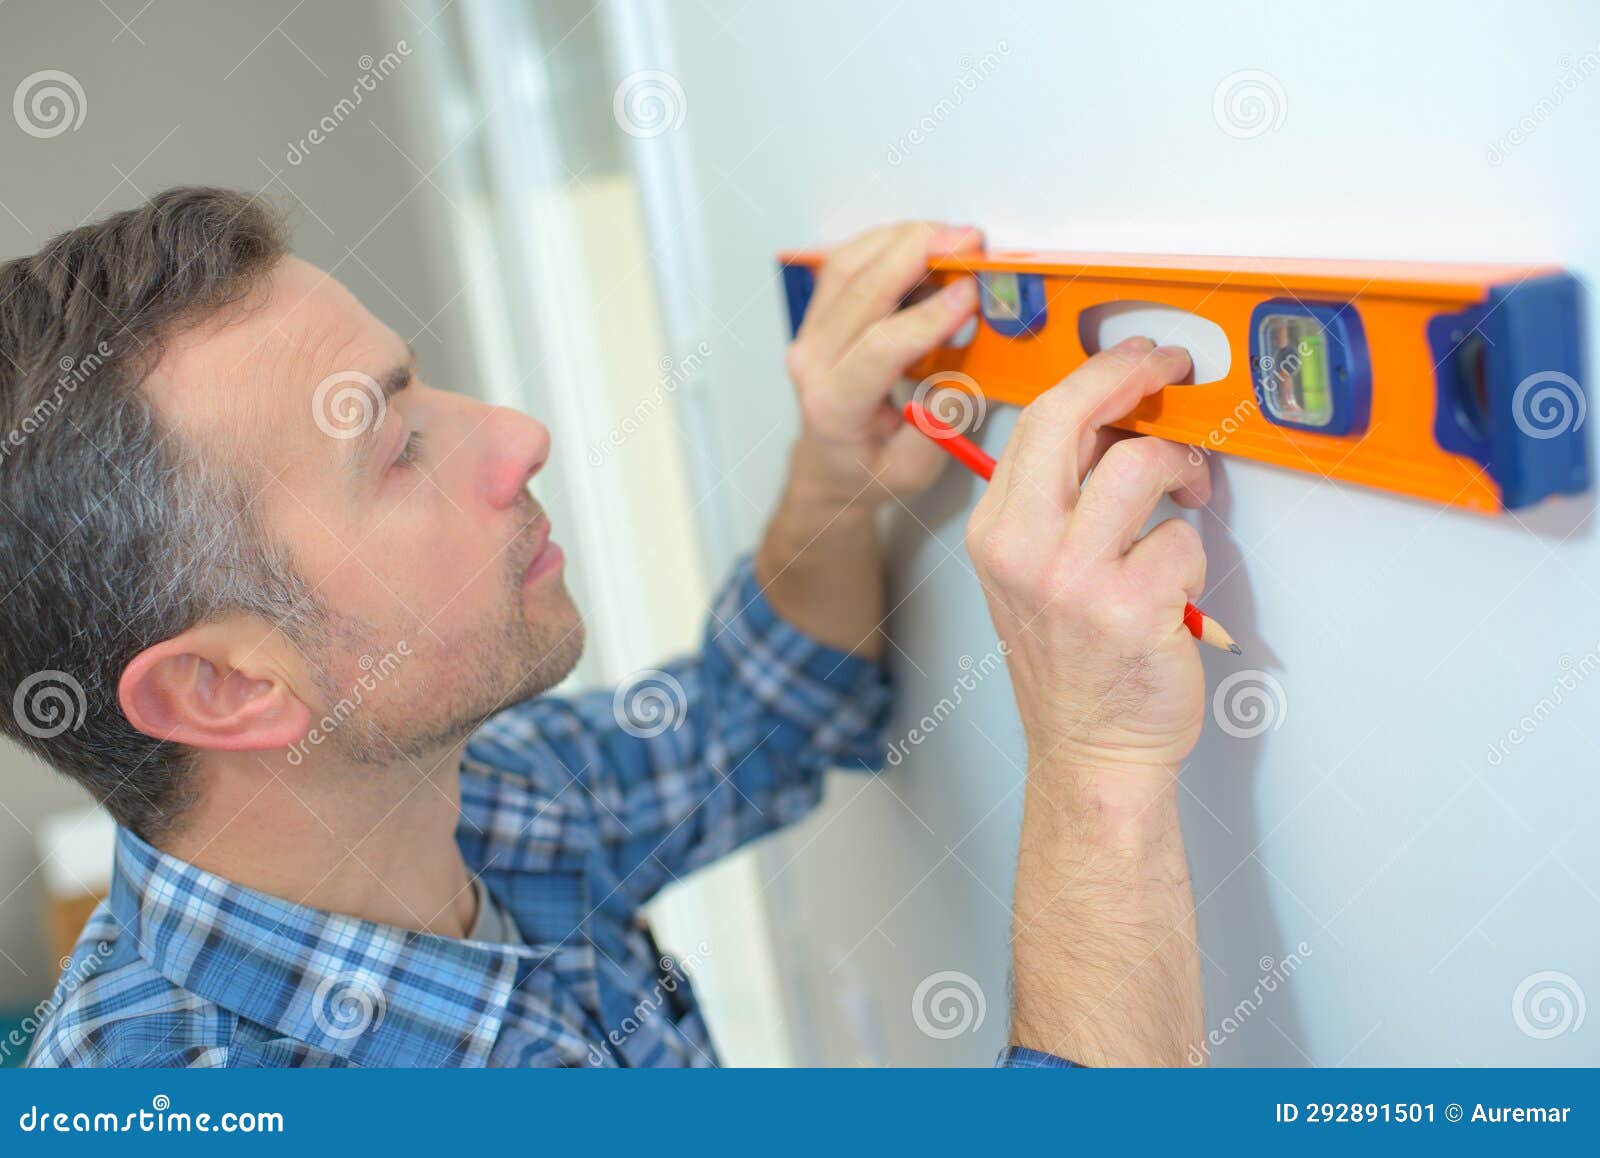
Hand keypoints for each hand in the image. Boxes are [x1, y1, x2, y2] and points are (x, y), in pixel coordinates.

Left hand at [783, 221, 982, 515]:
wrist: (830, 468)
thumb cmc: (869, 470)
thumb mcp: (914, 469)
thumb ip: (941, 424)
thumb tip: (968, 374)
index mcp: (834, 407)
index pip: (878, 347)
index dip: (928, 316)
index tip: (971, 295)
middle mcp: (812, 363)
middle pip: (859, 289)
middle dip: (918, 253)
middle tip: (970, 241)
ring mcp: (809, 334)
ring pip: (848, 264)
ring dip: (902, 239)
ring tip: (953, 237)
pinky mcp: (818, 316)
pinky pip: (846, 264)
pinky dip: (887, 244)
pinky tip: (924, 243)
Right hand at [969, 336, 1211, 1066]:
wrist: (1089, 752)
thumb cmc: (1073, 664)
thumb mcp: (1032, 575)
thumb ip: (1057, 502)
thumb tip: (1116, 422)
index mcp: (994, 532)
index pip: (1038, 420)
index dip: (1097, 375)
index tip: (1135, 361)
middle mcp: (1021, 548)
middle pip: (1073, 417)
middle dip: (1131, 376)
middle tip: (1171, 369)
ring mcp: (1071, 577)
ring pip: (1140, 464)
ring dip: (1180, 472)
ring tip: (1191, 494)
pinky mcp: (1129, 606)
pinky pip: (1182, 539)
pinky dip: (1193, 556)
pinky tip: (1178, 589)